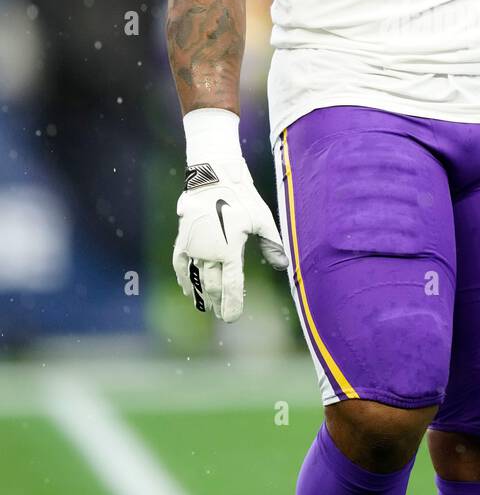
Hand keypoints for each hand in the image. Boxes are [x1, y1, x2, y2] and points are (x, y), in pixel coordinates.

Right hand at [172, 156, 288, 321]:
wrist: (214, 176)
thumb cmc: (242, 197)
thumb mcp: (263, 219)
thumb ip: (272, 244)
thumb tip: (284, 266)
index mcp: (230, 249)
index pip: (230, 285)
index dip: (231, 304)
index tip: (231, 319)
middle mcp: (209, 252)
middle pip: (213, 286)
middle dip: (219, 302)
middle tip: (223, 314)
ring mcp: (193, 246)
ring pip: (197, 279)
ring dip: (202, 294)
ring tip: (207, 306)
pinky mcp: (183, 239)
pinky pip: (180, 265)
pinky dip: (184, 279)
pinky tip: (187, 289)